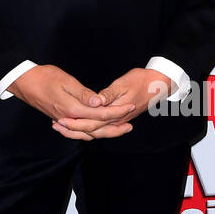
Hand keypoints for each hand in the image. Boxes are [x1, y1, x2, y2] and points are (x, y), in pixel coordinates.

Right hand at [10, 65, 134, 139]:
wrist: (23, 82)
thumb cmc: (44, 77)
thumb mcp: (66, 81)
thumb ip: (83, 94)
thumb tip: (99, 102)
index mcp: (72, 109)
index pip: (100, 114)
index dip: (117, 111)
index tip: (130, 107)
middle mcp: (69, 118)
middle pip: (96, 129)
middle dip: (114, 129)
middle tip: (130, 126)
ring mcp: (64, 120)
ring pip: (87, 133)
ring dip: (104, 132)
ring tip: (119, 130)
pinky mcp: (61, 119)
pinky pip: (78, 131)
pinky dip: (90, 133)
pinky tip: (97, 130)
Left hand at [53, 67, 174, 139]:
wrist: (158, 84)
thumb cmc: (142, 81)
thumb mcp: (123, 84)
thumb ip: (108, 94)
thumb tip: (96, 102)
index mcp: (116, 114)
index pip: (91, 124)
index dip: (74, 123)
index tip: (60, 119)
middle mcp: (117, 121)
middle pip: (91, 131)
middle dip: (72, 129)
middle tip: (55, 125)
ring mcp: (118, 121)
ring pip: (95, 132)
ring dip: (78, 130)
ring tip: (62, 127)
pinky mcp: (117, 118)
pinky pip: (100, 127)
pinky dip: (87, 127)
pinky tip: (77, 123)